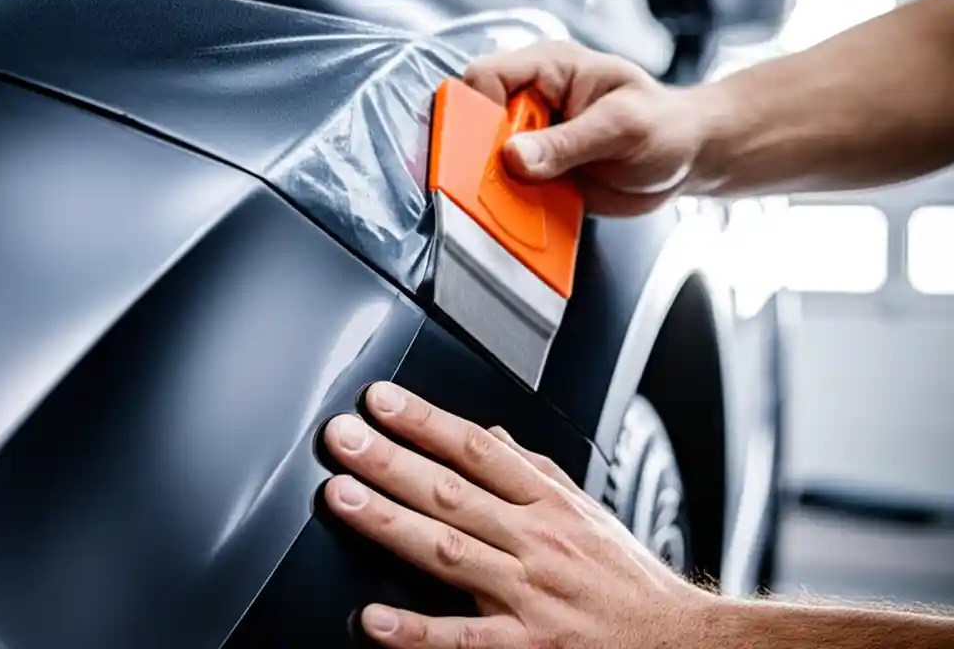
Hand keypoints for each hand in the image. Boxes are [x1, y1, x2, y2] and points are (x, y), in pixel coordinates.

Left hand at [322, 382, 717, 647]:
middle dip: (391, 460)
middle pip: (453, 491)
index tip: (381, 400)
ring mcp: (529, 593)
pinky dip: (418, 630)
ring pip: (450, 550)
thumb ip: (535, 470)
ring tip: (342, 497)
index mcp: (549, 502)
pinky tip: (375, 618)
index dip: (426, 421)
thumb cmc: (628, 579)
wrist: (682, 643)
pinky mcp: (528, 646)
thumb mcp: (588, 510)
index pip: (478, 449)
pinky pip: (465, 639)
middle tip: (342, 436)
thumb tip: (491, 432)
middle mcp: (536, 540)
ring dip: (391, 522)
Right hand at [463, 41, 710, 216]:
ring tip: (523, 199)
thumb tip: (514, 157)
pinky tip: (533, 213)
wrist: (688, 160)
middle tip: (504, 179)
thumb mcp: (623, 128)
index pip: (486, 76)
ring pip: (485, 159)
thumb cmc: (668, 126)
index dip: (479, 110)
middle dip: (482, 154)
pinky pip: (508, 189)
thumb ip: (568, 142)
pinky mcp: (537, 173)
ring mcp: (532, 138)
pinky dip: (514, 206)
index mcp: (549, 68)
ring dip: (497, 185)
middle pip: (475, 120)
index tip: (492, 146)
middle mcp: (533, 100)